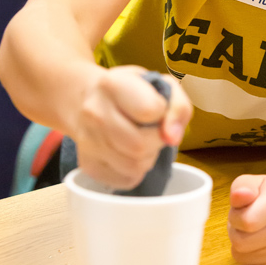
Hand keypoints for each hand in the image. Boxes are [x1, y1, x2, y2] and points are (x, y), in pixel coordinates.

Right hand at [71, 65, 191, 189]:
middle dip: (156, 141)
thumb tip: (172, 137)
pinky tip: (128, 153)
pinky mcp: (87, 165)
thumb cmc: (130, 92)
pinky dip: (136, 171)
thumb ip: (178, 106)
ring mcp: (87, 141)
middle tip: (152, 130)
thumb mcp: (160, 85)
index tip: (155, 108)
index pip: (151, 111)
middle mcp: (93, 112)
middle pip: (140, 145)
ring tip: (141, 140)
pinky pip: (126, 180)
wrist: (88, 100)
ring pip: (134, 166)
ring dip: (148, 157)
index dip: (162, 113)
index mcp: (111, 84)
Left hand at [228, 174, 265, 264]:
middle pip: (241, 242)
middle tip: (245, 223)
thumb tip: (239, 196)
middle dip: (235, 232)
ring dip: (241, 246)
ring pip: (243, 258)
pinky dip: (249, 260)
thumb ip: (243, 186)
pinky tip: (259, 246)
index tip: (242, 210)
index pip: (246, 221)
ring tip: (253, 233)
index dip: (235, 217)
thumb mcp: (256, 183)